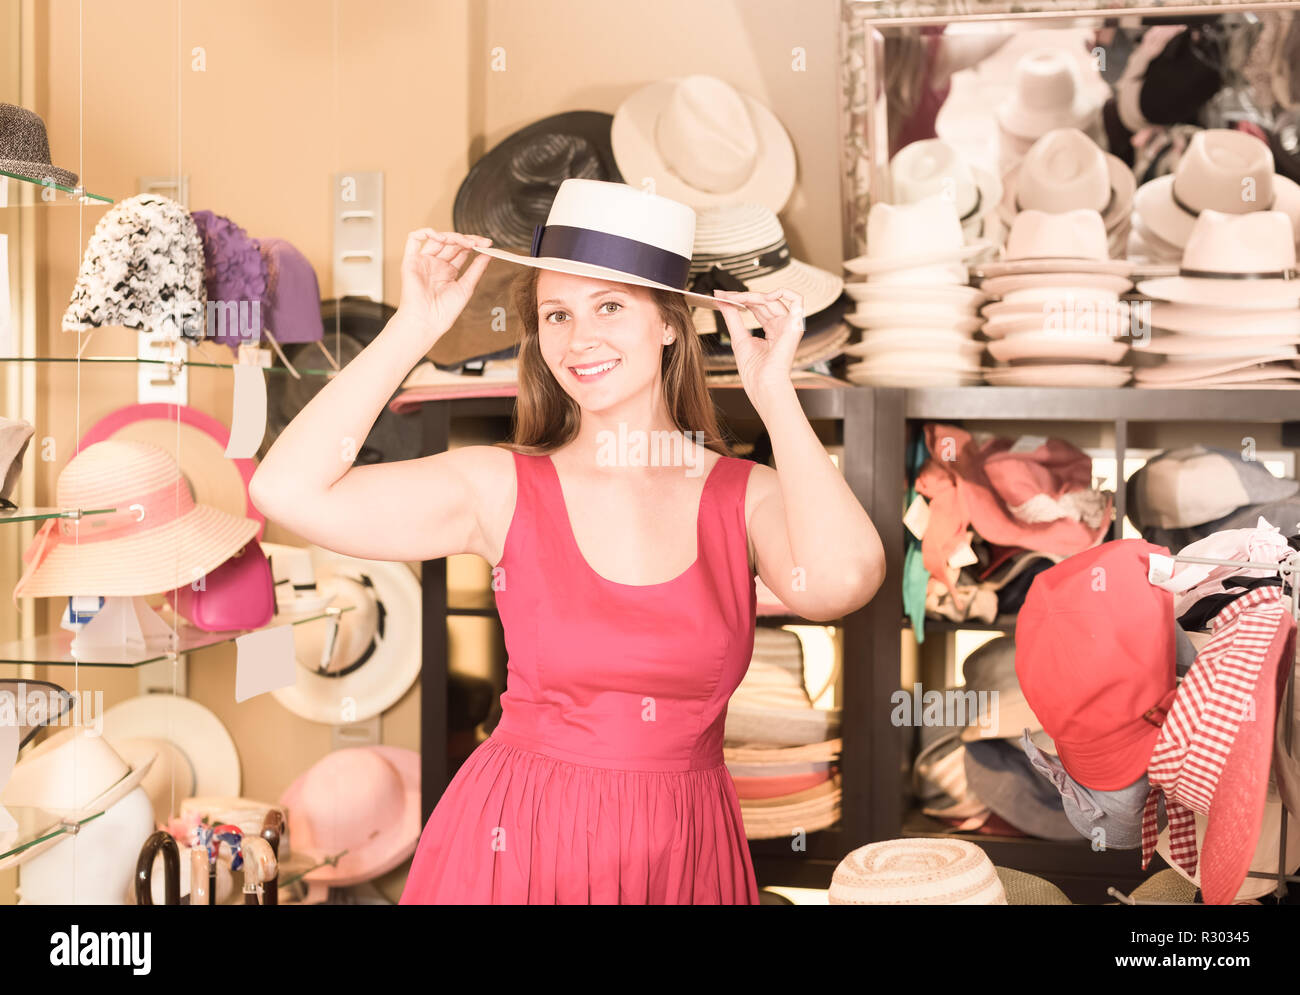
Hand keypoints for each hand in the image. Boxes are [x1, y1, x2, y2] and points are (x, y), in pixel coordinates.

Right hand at [394, 229, 492, 342]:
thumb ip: (477, 268)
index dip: (474, 244)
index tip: (488, 244)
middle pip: (451, 242)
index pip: (462, 250)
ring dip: (452, 236)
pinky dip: (426, 232)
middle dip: (467, 239)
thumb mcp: (467, 287)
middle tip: (480, 242)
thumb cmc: (444, 312)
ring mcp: (424, 261)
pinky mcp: (411, 260)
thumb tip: (489, 253)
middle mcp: (436, 264)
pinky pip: (413, 239)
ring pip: (437, 238)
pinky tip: (441, 237)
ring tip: (465, 242)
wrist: (427, 322)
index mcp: (448, 271)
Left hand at [713, 288, 803, 407]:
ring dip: (753, 296)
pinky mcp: (795, 325)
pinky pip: (797, 299)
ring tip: (737, 298)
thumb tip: (722, 300)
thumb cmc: (753, 370)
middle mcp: (782, 326)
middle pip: (764, 301)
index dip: (740, 299)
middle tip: (724, 295)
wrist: (762, 384)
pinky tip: (764, 296)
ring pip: (774, 299)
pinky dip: (782, 292)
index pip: (757, 307)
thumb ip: (732, 316)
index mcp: (772, 331)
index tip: (722, 295)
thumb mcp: (738, 337)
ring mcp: (790, 325)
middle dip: (743, 296)